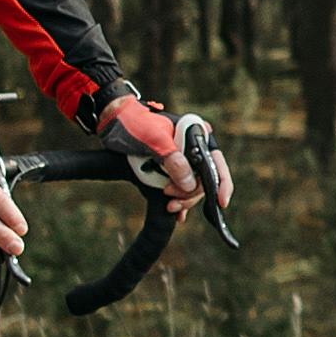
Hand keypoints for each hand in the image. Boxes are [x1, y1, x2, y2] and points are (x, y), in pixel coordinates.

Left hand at [102, 91, 227, 217]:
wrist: (113, 123)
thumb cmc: (134, 124)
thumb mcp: (154, 140)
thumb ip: (173, 160)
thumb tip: (190, 185)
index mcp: (196, 134)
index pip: (216, 161)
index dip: (222, 182)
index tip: (221, 201)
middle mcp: (193, 148)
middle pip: (204, 179)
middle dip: (191, 193)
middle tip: (170, 198)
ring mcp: (182, 160)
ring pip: (193, 187)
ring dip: (184, 200)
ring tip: (169, 206)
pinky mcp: (170, 169)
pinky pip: (182, 189)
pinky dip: (181, 202)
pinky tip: (177, 213)